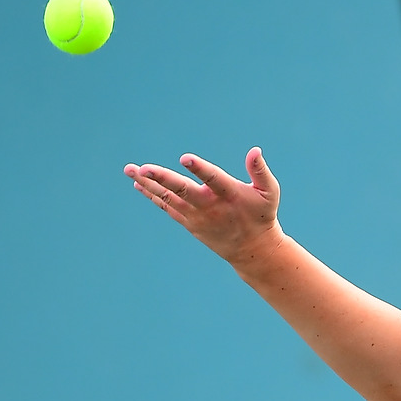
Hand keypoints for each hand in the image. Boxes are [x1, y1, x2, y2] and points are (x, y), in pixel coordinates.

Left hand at [124, 148, 281, 262]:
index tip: (185, 158)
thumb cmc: (262, 214)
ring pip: (169, 198)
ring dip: (148, 185)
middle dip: (162, 179)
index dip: (200, 169)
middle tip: (143, 168)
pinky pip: (168, 207)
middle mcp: (210, 207)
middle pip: (183, 191)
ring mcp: (197, 217)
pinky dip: (153, 196)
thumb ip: (261, 172)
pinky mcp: (190, 223)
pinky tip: (138, 184)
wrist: (252, 250)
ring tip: (130, 170)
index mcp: (230, 195)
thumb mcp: (270, 193)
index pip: (213, 179)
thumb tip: (255, 150)